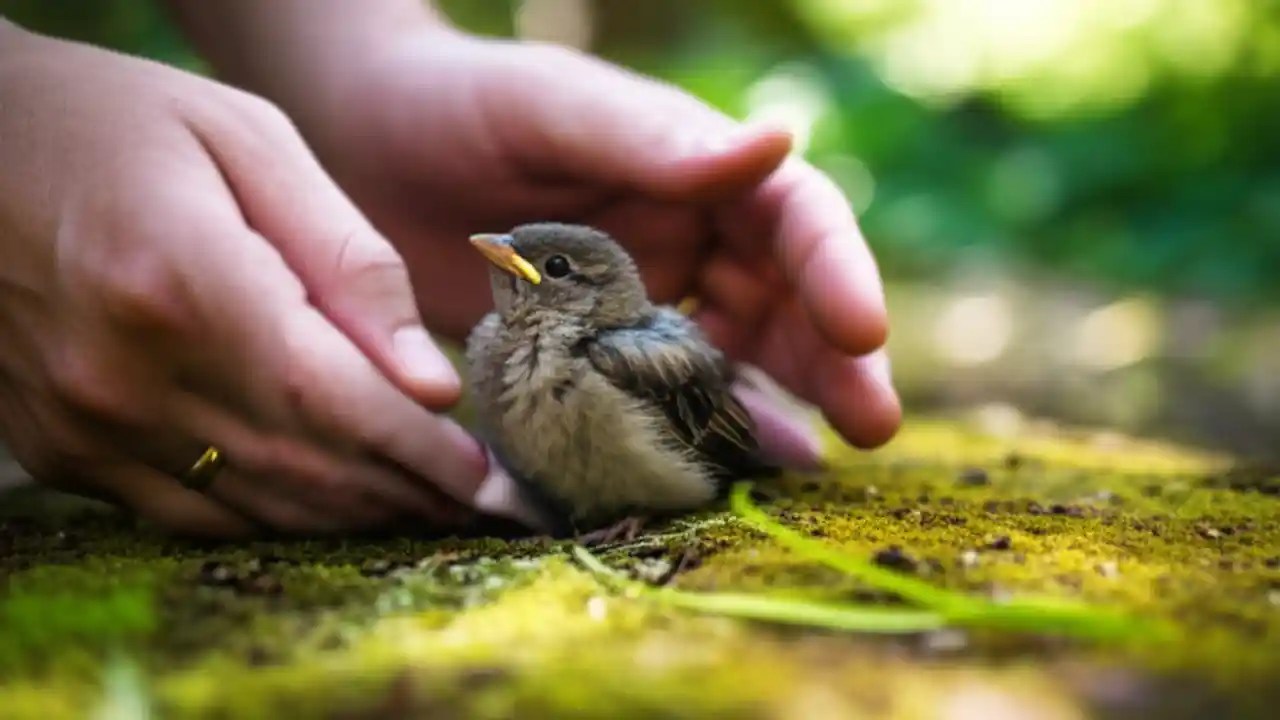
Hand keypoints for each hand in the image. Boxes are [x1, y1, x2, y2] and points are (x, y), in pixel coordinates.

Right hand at [0, 23, 484, 535]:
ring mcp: (86, 423)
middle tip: (489, 507)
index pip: (340, 405)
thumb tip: (430, 385)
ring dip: (356, 516)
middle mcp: (128, 375)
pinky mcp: (61, 447)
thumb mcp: (249, 143)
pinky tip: (333, 503)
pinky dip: (277, 514)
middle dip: (411, 495)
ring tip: (431, 510)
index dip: (428, 458)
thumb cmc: (116, 119)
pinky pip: (192, 515)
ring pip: (258, 507)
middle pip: (309, 470)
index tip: (497, 483)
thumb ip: (349, 263)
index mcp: (185, 284)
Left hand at [277, 30, 901, 458]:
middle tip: (873, 425)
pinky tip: (721, 472)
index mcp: (696, 168)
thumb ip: (651, 137)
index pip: (794, 216)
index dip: (837, 269)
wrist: (364, 147)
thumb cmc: (459, 102)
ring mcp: (644, 301)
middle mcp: (687, 237)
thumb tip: (780, 140)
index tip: (863, 329)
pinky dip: (691, 432)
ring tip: (806, 465)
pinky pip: (657, 398)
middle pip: (787, 301)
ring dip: (779, 407)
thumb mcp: (552, 107)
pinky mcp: (593, 354)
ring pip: (735, 357)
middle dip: (834, 360)